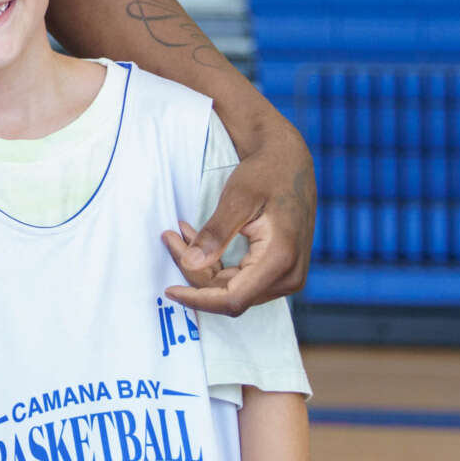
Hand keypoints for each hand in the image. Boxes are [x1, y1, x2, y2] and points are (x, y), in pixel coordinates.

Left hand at [164, 137, 311, 315]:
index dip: (198, 299)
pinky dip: (216, 263)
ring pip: (233, 287)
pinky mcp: (279, 270)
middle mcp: (288, 276)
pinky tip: (197, 240)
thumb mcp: (238, 198)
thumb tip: (191, 264)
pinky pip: (242, 277)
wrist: (290, 161)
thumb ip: (216, 234)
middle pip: (229, 293)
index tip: (169, 290)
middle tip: (170, 237)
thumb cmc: (267, 173)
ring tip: (180, 234)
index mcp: (280, 259)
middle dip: (194, 270)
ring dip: (203, 266)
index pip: (233, 298)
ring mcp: (286, 276)